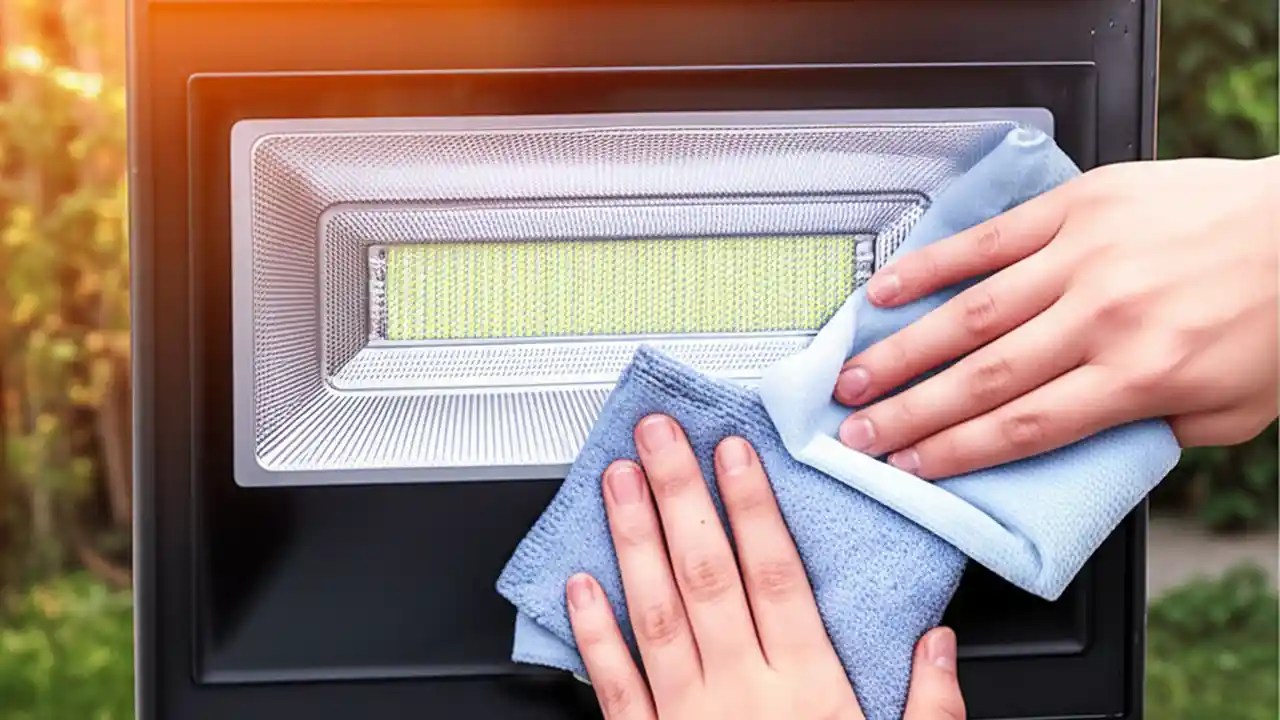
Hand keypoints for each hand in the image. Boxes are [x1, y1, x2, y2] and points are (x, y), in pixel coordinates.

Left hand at [565, 415, 965, 719]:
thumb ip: (929, 709)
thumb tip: (938, 642)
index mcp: (807, 692)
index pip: (774, 576)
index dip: (751, 507)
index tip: (733, 453)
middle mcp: (740, 695)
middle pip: (706, 574)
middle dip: (679, 496)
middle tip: (657, 436)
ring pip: (655, 613)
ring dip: (631, 540)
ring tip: (616, 481)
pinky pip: (614, 687)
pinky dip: (592, 633)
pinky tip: (579, 584)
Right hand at [834, 155, 1279, 478]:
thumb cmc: (1278, 316)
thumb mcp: (1231, 410)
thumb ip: (1152, 434)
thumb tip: (1083, 446)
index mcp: (1141, 375)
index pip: (1023, 429)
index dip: (954, 455)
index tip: (908, 469)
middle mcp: (1104, 318)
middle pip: (981, 379)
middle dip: (908, 414)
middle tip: (854, 435)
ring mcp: (1084, 258)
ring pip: (971, 315)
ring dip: (902, 351)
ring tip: (852, 378)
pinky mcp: (1077, 207)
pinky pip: (989, 240)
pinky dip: (932, 266)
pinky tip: (887, 289)